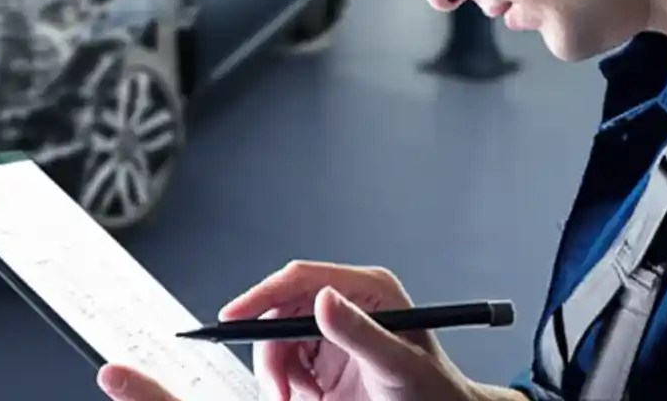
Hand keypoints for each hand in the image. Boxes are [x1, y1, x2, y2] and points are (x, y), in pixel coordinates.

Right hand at [222, 260, 483, 400]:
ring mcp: (334, 332)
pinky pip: (285, 364)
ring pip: (277, 341)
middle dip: (271, 351)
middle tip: (278, 388)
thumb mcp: (395, 364)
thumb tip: (324, 299)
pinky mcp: (324, 359)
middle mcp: (348, 305)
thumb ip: (359, 333)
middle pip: (281, 312)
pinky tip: (308, 397)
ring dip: (278, 373)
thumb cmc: (432, 392)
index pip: (302, 279)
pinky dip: (286, 385)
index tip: (233, 316)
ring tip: (299, 397)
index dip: (262, 295)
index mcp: (369, 290)